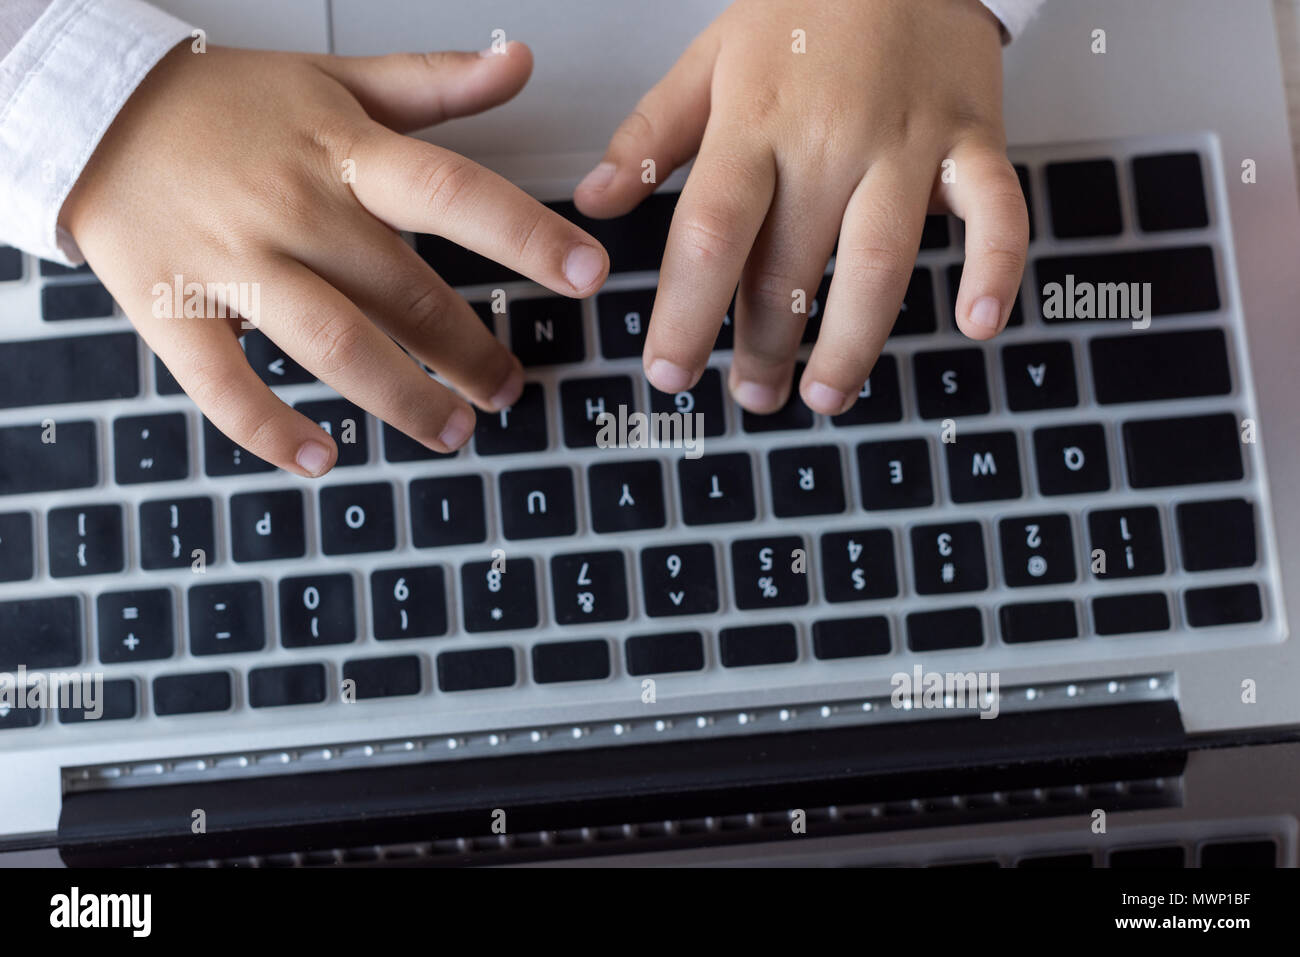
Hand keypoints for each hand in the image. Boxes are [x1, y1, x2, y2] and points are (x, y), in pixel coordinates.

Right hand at [63, 41, 608, 475]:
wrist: (93, 110)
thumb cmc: (228, 104)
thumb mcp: (333, 80)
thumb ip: (430, 84)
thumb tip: (517, 62)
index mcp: (340, 152)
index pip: (451, 192)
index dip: (525, 235)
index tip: (589, 275)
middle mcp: (293, 208)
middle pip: (403, 292)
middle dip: (471, 352)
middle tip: (510, 389)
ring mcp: (231, 261)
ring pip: (333, 345)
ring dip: (403, 401)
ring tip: (453, 433)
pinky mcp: (172, 308)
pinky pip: (223, 384)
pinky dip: (272, 430)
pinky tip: (322, 458)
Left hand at [575, 0, 1026, 414]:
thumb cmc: (804, 9)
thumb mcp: (710, 59)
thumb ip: (650, 136)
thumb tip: (594, 202)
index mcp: (755, 121)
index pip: (710, 234)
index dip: (685, 313)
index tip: (668, 373)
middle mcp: (829, 139)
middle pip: (790, 264)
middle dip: (765, 346)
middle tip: (752, 398)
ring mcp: (907, 141)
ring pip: (879, 260)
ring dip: (852, 341)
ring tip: (825, 396)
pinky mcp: (974, 140)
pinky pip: (996, 210)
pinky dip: (995, 268)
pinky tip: (977, 326)